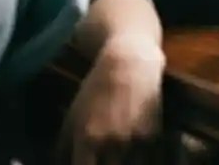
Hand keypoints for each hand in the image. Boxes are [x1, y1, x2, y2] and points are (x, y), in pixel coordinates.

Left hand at [59, 36, 163, 164]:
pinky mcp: (154, 134)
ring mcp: (135, 139)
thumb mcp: (73, 116)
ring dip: (125, 163)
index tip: (87, 164)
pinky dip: (142, 157)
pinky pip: (147, 157)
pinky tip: (135, 151)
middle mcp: (112, 142)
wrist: (129, 64)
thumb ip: (63, 147)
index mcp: (88, 139)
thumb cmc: (95, 90)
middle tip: (104, 159)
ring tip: (118, 156)